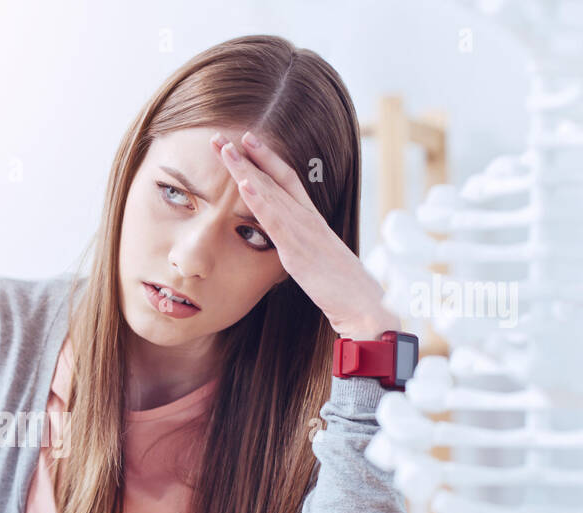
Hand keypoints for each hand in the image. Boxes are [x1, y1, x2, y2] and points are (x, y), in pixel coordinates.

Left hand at [211, 130, 401, 340]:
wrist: (363, 305)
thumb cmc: (341, 287)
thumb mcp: (316, 262)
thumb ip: (301, 249)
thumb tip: (289, 249)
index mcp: (312, 219)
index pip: (286, 180)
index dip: (266, 159)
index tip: (245, 141)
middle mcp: (307, 218)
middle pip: (274, 178)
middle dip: (246, 156)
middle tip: (219, 137)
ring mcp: (303, 231)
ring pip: (270, 193)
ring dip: (246, 169)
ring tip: (224, 149)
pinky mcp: (298, 249)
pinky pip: (276, 220)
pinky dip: (259, 200)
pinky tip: (244, 183)